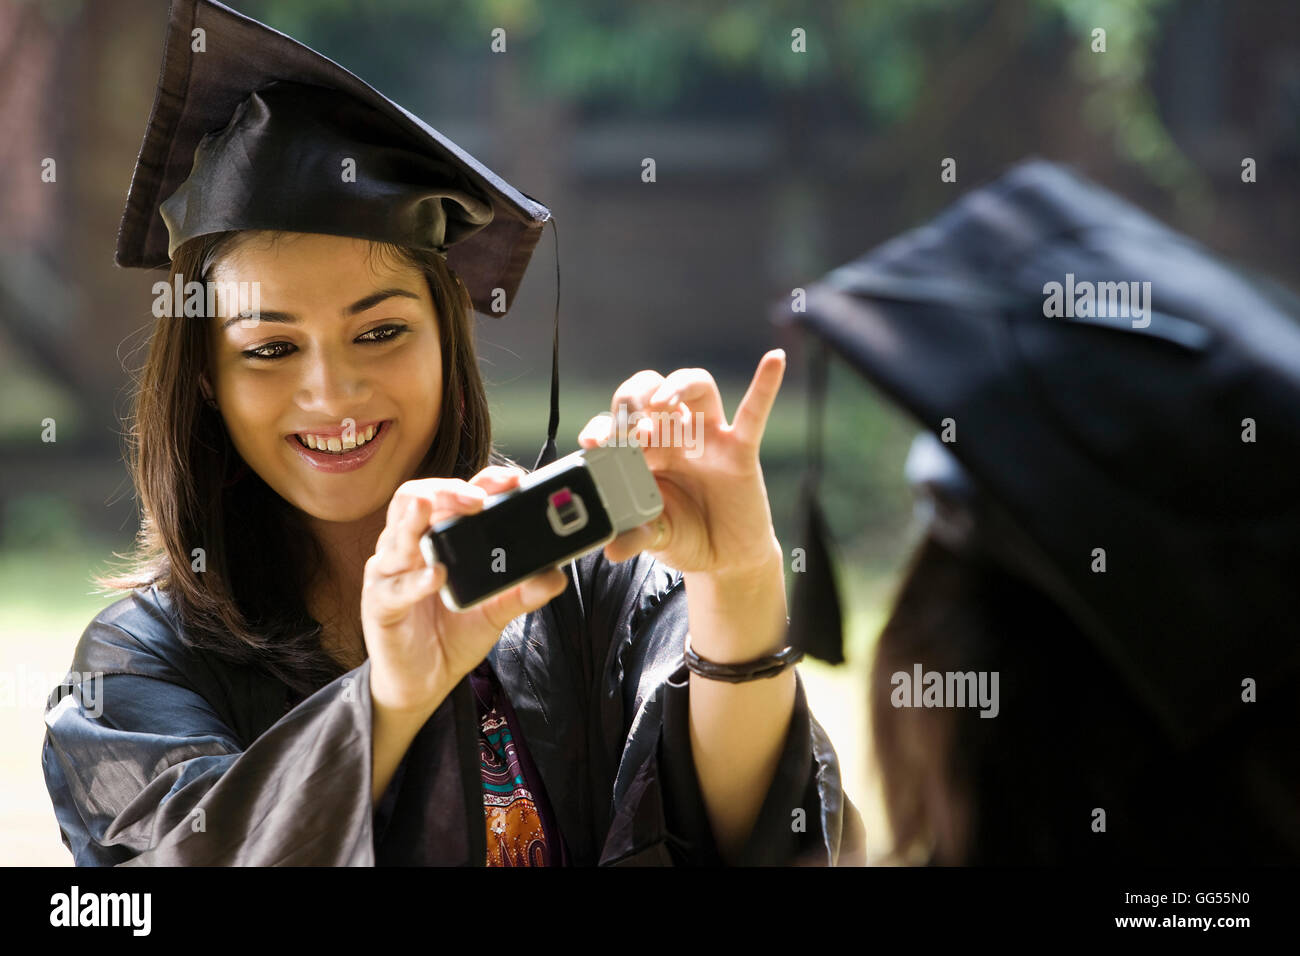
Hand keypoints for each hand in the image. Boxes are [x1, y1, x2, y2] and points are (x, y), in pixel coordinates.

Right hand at [361, 465, 567, 714]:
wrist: (425, 681)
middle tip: (478, 498)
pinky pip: (394, 587)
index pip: (455, 495)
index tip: (513, 481)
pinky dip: (415, 580)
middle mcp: (410, 546)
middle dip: (447, 491)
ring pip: (395, 535)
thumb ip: (523, 592)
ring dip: (416, 521)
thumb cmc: (453, 634)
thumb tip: (556, 575)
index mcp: (439, 537)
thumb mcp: (496, 611)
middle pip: (417, 499)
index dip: (482, 482)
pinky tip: (436, 575)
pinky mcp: (379, 604)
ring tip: (434, 511)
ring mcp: (390, 573)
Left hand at [577, 349, 786, 579]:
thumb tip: (612, 549)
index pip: (616, 423)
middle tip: (629, 422)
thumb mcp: (654, 538)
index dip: (602, 427)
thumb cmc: (684, 537)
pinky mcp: (740, 449)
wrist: (726, 559)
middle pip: (650, 390)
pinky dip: (765, 385)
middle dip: (635, 398)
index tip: (593, 442)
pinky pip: (753, 412)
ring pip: (695, 387)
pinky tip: (774, 361)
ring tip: (660, 403)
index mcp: (641, 451)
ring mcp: (707, 438)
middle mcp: (672, 435)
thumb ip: (634, 538)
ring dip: (677, 386)